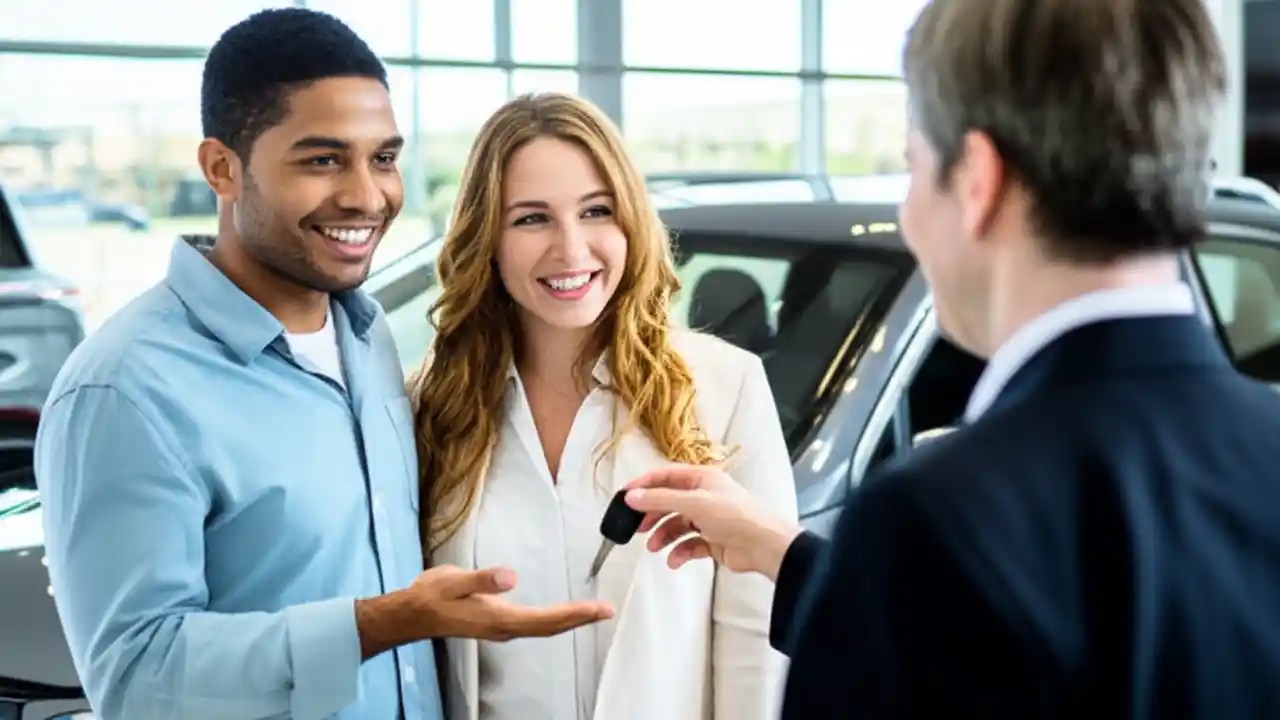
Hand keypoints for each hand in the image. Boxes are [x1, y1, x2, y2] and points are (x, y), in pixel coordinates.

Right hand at [411, 565, 613, 640]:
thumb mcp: (454, 581)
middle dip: (580, 619)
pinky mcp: (497, 623)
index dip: (575, 615)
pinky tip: (561, 614)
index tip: (598, 609)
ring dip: (569, 621)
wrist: (413, 613)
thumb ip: (482, 578)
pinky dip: (554, 619)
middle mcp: (504, 628)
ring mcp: (501, 628)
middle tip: (606, 611)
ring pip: (544, 628)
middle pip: (550, 627)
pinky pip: (534, 624)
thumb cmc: (433, 596)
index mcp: (499, 619)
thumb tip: (510, 576)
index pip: (546, 619)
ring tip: (591, 612)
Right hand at [624, 464, 801, 580]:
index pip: (665, 476)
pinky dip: (679, 552)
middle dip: (652, 515)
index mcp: (702, 478)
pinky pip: (689, 544)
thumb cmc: (736, 517)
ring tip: (654, 547)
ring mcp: (709, 519)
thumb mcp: (694, 503)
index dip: (644, 485)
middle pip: (669, 502)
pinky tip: (674, 560)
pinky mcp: (713, 540)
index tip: (625, 497)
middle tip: (635, 527)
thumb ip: (660, 500)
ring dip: (663, 536)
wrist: (764, 545)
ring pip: (677, 525)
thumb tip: (632, 496)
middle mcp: (704, 496)